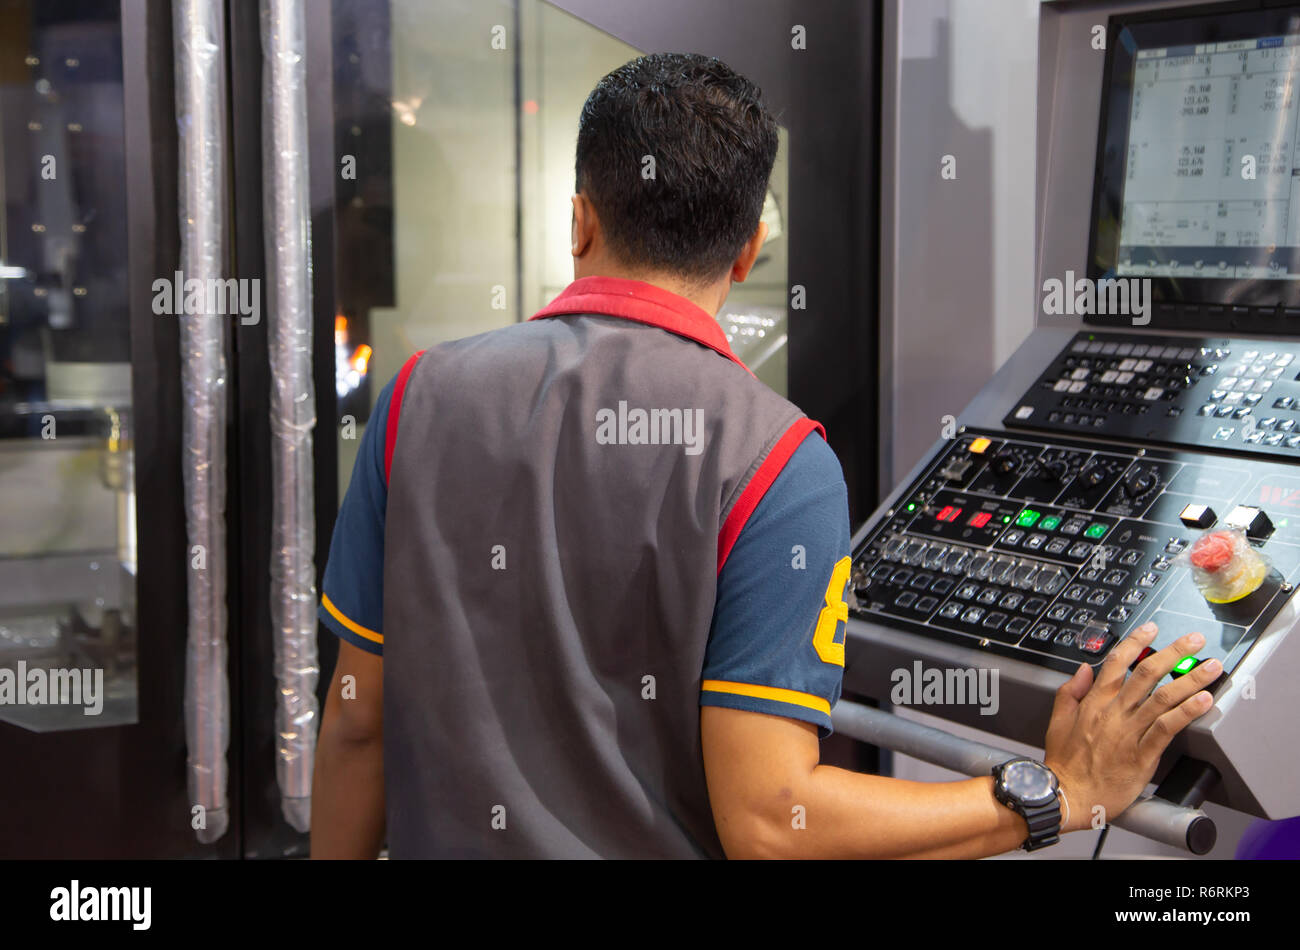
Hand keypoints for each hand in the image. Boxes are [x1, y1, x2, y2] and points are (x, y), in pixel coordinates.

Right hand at [1042, 622, 1218, 832]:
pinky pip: (1168, 728)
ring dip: (1189, 679)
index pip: (1116, 663)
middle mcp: (1114, 713)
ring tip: (1210, 667)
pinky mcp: (1142, 754)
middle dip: (1173, 653)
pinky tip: (1202, 701)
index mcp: (1094, 703)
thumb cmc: (1065, 763)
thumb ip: (1071, 692)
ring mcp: (1129, 732)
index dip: (1136, 642)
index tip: (1152, 629)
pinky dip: (1187, 712)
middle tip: (1194, 640)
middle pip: (1146, 674)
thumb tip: (1083, 669)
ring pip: (1163, 698)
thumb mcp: (1057, 720)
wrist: (1068, 796)